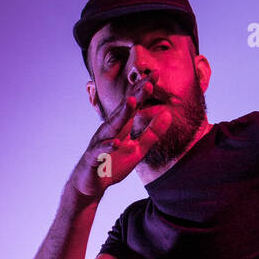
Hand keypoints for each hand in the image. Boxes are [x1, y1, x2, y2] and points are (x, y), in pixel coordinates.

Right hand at [68, 79, 174, 199]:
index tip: (156, 75)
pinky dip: (107, 147)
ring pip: (111, 126)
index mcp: (122, 126)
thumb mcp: (138, 149)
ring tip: (132, 103)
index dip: (143, 90)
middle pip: (124, 110)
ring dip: (121, 114)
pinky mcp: (94, 158)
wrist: (90, 183)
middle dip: (135, 96)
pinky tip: (115, 143)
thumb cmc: (113, 163)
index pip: (134, 104)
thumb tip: (168, 114)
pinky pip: (100, 151)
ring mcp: (100, 142)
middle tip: (148, 82)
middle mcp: (110, 129)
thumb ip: (152, 133)